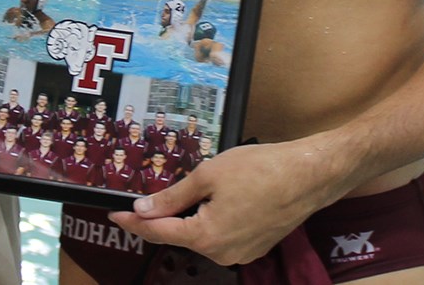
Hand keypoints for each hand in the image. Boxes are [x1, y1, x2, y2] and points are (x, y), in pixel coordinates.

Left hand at [108, 141, 340, 266]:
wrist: (309, 175)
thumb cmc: (261, 169)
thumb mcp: (208, 175)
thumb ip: (172, 197)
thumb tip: (144, 209)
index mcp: (206, 237)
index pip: (158, 232)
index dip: (133, 222)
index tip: (115, 213)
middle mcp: (221, 253)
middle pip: (180, 235)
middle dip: (162, 218)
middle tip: (145, 198)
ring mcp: (241, 253)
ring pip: (202, 235)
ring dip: (190, 218)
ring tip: (188, 193)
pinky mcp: (255, 247)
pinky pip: (222, 235)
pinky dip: (211, 220)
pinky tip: (215, 200)